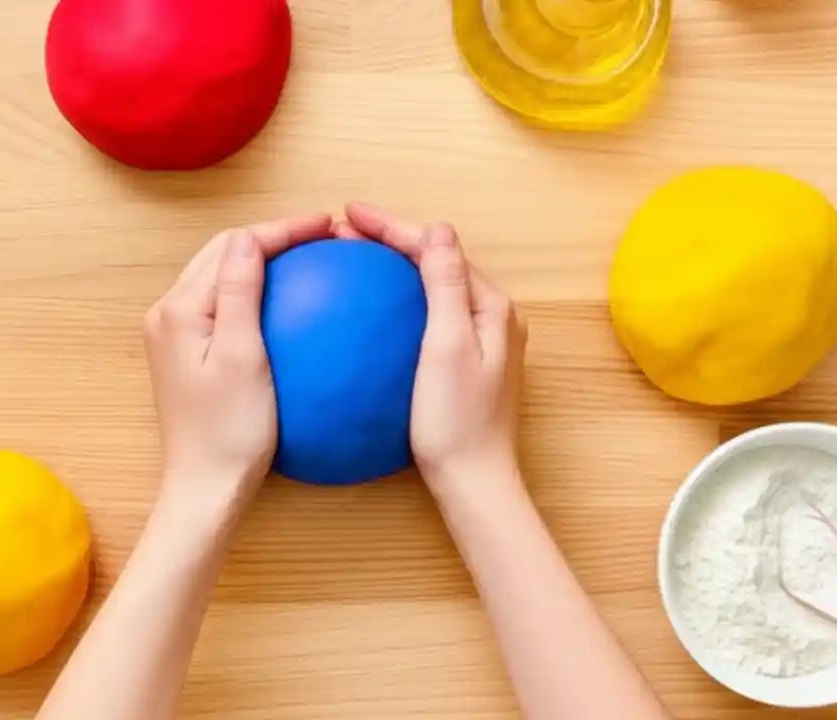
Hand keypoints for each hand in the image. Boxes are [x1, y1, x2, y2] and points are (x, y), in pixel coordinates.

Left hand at [143, 213, 332, 497]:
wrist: (204, 488)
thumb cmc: (230, 431)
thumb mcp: (242, 356)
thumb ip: (240, 292)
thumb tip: (248, 237)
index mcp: (178, 309)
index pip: (234, 246)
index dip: (281, 229)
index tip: (327, 226)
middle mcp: (167, 313)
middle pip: (222, 253)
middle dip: (271, 236)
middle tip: (323, 235)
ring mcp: (173, 333)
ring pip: (219, 274)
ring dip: (260, 258)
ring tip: (308, 255)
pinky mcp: (185, 353)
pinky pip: (220, 303)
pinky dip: (252, 288)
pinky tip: (288, 298)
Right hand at [341, 203, 526, 491]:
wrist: (474, 483)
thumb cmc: (457, 422)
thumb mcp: (448, 346)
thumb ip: (446, 284)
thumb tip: (437, 228)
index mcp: (492, 306)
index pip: (438, 247)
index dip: (393, 225)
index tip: (348, 214)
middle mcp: (492, 317)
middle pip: (437, 261)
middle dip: (392, 239)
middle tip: (343, 231)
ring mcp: (481, 340)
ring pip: (433, 285)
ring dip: (395, 265)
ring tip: (353, 257)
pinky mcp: (465, 363)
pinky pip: (429, 315)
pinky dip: (400, 300)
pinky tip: (368, 313)